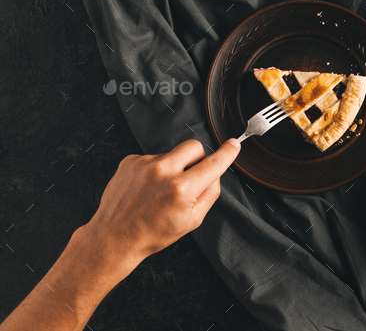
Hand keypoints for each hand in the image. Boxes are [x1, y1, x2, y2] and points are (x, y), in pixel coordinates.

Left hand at [82, 138, 240, 266]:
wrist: (115, 237)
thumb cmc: (154, 233)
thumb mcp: (192, 221)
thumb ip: (209, 194)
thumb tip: (215, 174)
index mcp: (182, 189)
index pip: (213, 164)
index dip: (227, 153)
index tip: (233, 145)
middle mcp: (163, 172)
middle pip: (194, 147)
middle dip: (197, 158)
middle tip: (190, 176)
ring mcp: (144, 164)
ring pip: (172, 154)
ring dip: (173, 167)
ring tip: (160, 191)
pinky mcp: (131, 161)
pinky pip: (153, 157)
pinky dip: (154, 170)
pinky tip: (147, 188)